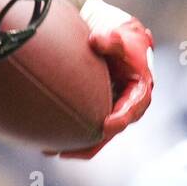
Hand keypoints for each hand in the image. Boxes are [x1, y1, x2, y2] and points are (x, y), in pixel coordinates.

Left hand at [55, 0, 154, 158]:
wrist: (108, 37)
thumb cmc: (118, 35)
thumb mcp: (119, 34)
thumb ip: (111, 38)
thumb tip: (95, 40)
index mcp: (139, 90)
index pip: (133, 109)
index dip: (121, 118)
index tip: (107, 125)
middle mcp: (126, 107)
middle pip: (111, 131)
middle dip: (92, 142)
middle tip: (69, 150)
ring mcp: (110, 112)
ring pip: (96, 137)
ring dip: (76, 146)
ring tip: (51, 151)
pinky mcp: (96, 113)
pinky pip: (85, 130)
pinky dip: (70, 137)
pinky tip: (47, 144)